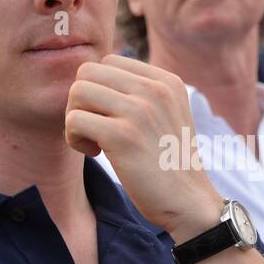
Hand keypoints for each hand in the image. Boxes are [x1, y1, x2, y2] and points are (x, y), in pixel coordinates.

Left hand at [65, 54, 222, 242]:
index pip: (109, 61)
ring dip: (75, 118)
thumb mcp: (166, 115)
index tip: (110, 117)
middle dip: (81, 101)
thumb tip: (92, 78)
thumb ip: (140, 93)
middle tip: (94, 128)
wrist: (189, 202)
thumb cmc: (169, 162)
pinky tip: (95, 154)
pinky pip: (74, 120)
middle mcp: (155, 89)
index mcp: (166, 80)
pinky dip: (74, 138)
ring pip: (77, 92)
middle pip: (88, 72)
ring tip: (93, 141)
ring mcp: (139, 110)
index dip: (99, 89)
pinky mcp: (122, 136)